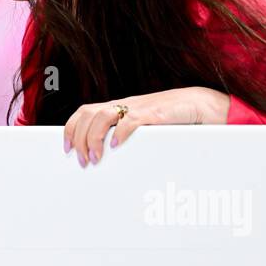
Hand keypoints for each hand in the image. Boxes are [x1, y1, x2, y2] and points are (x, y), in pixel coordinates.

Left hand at [64, 87, 229, 167]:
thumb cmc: (170, 119)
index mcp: (118, 108)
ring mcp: (137, 108)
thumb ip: (124, 134)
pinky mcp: (154, 113)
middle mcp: (124, 105)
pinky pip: (131, 120)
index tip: (67, 150)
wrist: (198, 104)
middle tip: (84, 161)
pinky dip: (120, 133)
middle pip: (88, 114)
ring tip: (96, 158)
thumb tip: (107, 156)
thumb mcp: (141, 125)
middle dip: (80, 139)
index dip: (71, 129)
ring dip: (94, 138)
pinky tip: (116, 146)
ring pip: (103, 116)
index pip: (84, 112)